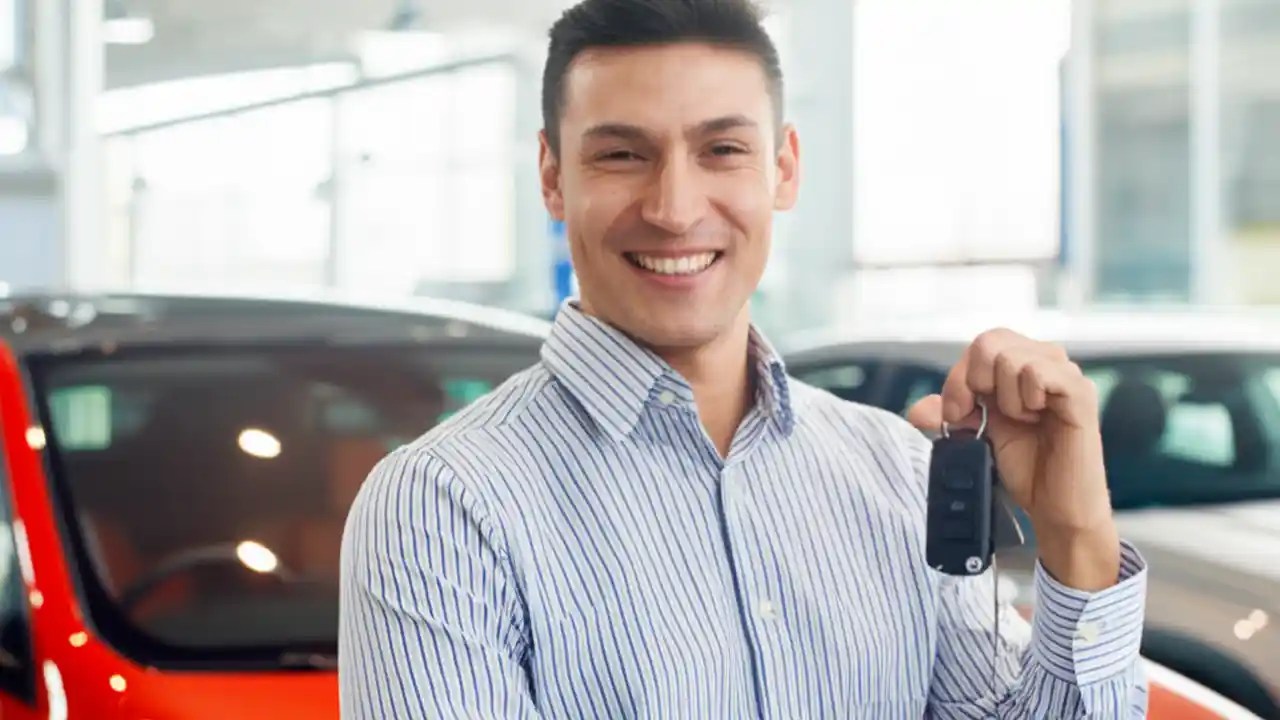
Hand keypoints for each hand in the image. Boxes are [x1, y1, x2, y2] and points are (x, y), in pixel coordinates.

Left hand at [906, 328, 1120, 590]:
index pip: (980, 344)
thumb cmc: (1024, 465)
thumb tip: (916, 410)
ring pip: (1011, 358)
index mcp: (1020, 364)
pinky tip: (1037, 418)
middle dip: (974, 383)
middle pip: (990, 342)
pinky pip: (1037, 373)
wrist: (1053, 504)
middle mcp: (1044, 360)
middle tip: (989, 416)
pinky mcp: (1080, 392)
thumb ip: (949, 414)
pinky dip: (1026, 399)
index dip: (959, 377)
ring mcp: (1064, 373)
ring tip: (1024, 420)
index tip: (957, 413)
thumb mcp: (975, 433)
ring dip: (1005, 398)